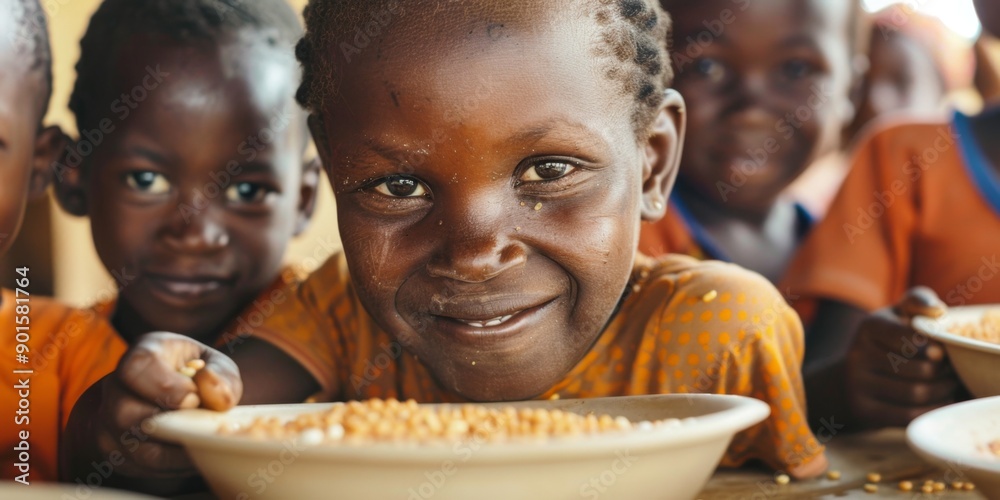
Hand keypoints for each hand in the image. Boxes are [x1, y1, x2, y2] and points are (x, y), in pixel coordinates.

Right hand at [95, 332, 242, 476]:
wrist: (176, 394)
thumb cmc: (199, 376)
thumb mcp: (217, 366)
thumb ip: (222, 378)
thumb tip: (218, 397)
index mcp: (143, 354)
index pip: (137, 368)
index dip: (165, 387)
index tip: (193, 399)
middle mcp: (115, 386)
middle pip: (124, 413)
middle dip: (168, 425)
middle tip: (198, 427)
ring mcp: (107, 420)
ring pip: (132, 447)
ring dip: (174, 452)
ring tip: (200, 444)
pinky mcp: (112, 450)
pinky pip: (138, 466)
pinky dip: (170, 467)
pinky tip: (190, 455)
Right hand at [846, 287, 962, 426]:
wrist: (851, 378)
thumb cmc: (887, 341)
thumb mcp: (896, 315)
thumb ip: (917, 302)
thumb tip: (937, 311)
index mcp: (868, 326)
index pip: (908, 337)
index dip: (932, 347)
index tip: (942, 352)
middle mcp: (857, 355)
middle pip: (918, 368)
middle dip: (944, 372)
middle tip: (954, 372)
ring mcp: (857, 384)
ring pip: (914, 393)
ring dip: (942, 391)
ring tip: (950, 386)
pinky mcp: (862, 410)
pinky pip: (906, 415)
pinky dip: (931, 410)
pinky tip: (939, 402)